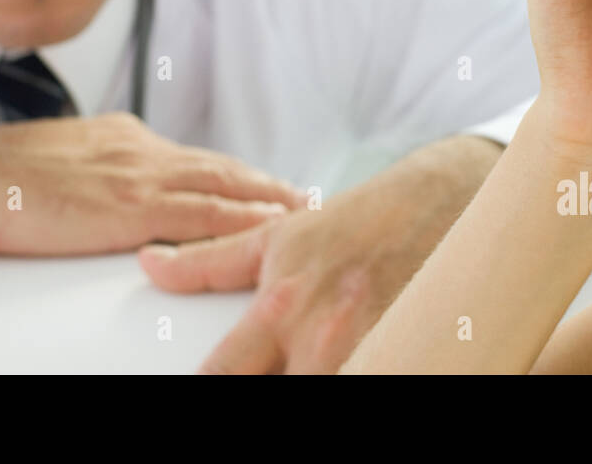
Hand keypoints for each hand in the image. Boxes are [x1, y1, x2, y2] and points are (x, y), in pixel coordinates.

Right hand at [0, 113, 306, 251]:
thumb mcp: (61, 160)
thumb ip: (98, 171)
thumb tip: (112, 188)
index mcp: (125, 139)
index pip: (192, 159)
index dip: (231, 174)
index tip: (260, 183)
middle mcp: (141, 151)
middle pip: (219, 167)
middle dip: (262, 184)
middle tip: (302, 195)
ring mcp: (140, 177)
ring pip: (222, 186)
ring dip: (266, 200)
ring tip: (302, 211)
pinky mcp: (131, 207)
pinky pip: (202, 215)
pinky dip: (239, 220)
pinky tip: (266, 228)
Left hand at [137, 136, 499, 372]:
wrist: (441, 198)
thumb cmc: (359, 219)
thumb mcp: (279, 235)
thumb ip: (209, 260)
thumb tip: (150, 265)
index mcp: (280, 307)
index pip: (222, 377)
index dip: (207, 387)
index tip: (204, 385)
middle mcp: (321, 335)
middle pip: (273, 394)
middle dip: (269, 389)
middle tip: (271, 374)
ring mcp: (370, 348)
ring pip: (329, 387)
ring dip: (320, 382)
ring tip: (321, 366)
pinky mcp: (413, 354)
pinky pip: (383, 378)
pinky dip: (369, 375)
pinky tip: (367, 364)